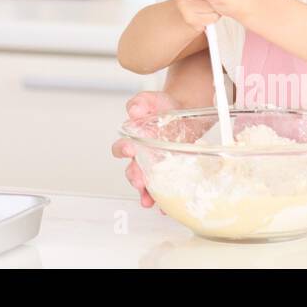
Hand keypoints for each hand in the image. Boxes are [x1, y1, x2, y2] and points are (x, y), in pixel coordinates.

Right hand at [111, 90, 179, 209]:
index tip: (129, 149)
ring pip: (146, 184)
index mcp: (135, 140)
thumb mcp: (152, 100)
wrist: (185, 112)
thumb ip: (140, 102)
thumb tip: (134, 111)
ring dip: (146, 193)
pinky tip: (166, 206)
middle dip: (134, 178)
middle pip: (132, 171)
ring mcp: (156, 166)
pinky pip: (165, 189)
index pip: (121, 148)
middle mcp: (142, 156)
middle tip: (139, 181)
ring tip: (148, 200)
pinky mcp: (171, 173)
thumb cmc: (164, 107)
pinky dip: (164, 200)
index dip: (122, 150)